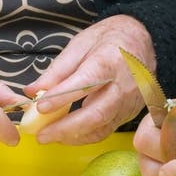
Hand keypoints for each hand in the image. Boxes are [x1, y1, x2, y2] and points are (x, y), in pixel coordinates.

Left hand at [21, 15, 154, 144]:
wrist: (142, 41)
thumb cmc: (109, 39)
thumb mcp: (81, 44)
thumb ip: (58, 70)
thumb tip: (33, 91)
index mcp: (110, 60)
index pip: (85, 83)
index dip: (61, 97)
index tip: (39, 107)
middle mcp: (123, 85)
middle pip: (95, 113)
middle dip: (65, 128)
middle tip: (41, 134)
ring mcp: (129, 102)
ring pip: (101, 127)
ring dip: (73, 136)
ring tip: (49, 136)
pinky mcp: (130, 113)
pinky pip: (106, 129)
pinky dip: (85, 135)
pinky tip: (67, 134)